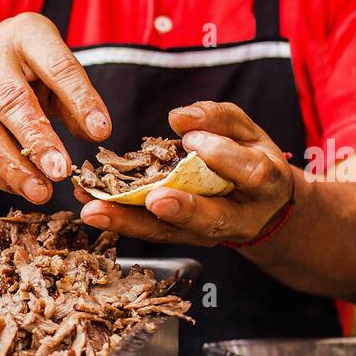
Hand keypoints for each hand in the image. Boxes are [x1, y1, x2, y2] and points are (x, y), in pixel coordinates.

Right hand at [0, 12, 110, 204]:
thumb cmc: (24, 70)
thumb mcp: (52, 71)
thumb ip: (74, 99)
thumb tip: (96, 133)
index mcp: (26, 33)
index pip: (57, 67)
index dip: (80, 101)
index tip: (101, 133)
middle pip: (11, 101)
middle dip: (38, 140)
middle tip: (62, 172)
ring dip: (14, 167)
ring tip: (41, 192)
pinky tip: (20, 189)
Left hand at [76, 101, 293, 246]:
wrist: (259, 207)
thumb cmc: (250, 157)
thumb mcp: (246, 131)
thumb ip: (218, 118)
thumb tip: (179, 116)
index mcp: (265, 184)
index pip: (249, 172)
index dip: (222, 156)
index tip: (192, 141)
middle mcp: (239, 218)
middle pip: (210, 218)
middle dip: (181, 209)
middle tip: (152, 200)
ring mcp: (206, 235)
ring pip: (169, 233)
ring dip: (129, 222)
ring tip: (94, 210)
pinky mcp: (180, 238)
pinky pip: (149, 233)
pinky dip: (119, 221)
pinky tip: (90, 207)